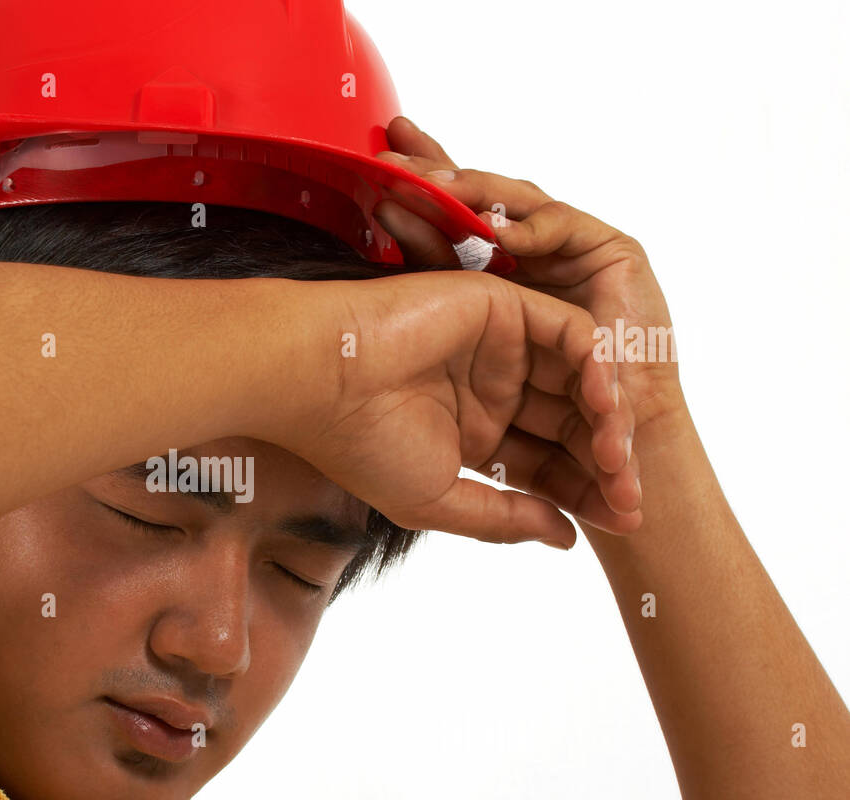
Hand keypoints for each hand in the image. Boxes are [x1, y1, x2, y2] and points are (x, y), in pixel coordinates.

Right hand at [281, 269, 639, 548]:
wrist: (317, 379)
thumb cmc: (359, 444)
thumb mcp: (439, 500)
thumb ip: (504, 518)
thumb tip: (567, 539)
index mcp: (477, 432)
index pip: (548, 463)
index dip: (585, 493)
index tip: (621, 524)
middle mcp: (494, 387)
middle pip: (572, 424)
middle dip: (607, 462)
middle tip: (632, 500)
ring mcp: (501, 346)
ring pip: (579, 380)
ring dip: (608, 419)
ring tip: (619, 461)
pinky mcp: (501, 306)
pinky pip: (569, 332)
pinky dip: (596, 364)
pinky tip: (607, 404)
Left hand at [374, 116, 687, 441]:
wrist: (629, 448)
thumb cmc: (558, 425)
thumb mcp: (482, 388)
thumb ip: (439, 332)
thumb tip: (370, 318)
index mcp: (495, 289)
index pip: (447, 233)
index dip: (413, 203)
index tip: (372, 177)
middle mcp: (531, 263)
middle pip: (475, 208)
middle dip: (433, 178)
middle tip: (390, 149)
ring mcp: (570, 253)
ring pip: (514, 206)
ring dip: (472, 189)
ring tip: (434, 180)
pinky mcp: (611, 251)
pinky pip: (562, 226)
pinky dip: (529, 225)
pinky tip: (495, 225)